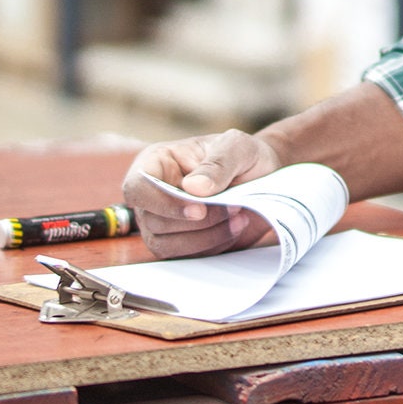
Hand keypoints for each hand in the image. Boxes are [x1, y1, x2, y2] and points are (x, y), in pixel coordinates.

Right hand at [122, 131, 281, 257]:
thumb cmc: (245, 157)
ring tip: (239, 217)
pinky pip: (185, 256)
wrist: (265, 179)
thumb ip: (218, 163)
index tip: (199, 210)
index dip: (162, 203)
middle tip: (233, 207)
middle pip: (152, 221)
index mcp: (157, 163)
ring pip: (165, 245)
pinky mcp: (180, 243)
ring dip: (205, 237)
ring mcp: (164, 222)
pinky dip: (212, 246)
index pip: (137, 188)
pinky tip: (236, 228)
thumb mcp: (238, 146)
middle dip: (196, 222)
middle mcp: (154, 195)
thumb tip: (194, 187)